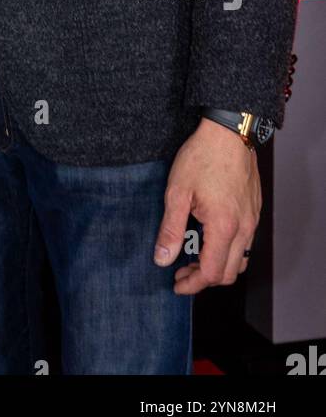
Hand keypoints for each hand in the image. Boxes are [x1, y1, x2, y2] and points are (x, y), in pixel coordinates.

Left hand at [153, 118, 260, 294]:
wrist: (228, 132)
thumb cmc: (202, 157)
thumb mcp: (177, 192)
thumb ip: (170, 229)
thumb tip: (162, 259)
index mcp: (223, 227)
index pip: (211, 273)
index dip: (192, 284)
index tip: (176, 283)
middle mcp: (244, 228)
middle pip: (229, 274)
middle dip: (204, 279)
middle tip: (181, 271)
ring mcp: (252, 219)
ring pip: (241, 260)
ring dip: (218, 266)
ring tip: (194, 255)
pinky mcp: (254, 210)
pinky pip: (246, 243)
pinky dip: (228, 250)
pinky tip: (209, 237)